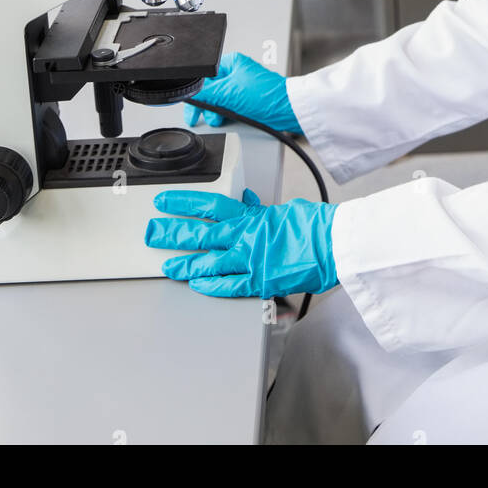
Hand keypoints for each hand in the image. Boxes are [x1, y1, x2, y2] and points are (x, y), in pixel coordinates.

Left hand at [145, 187, 337, 297]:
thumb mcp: (285, 209)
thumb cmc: (316, 226)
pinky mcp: (261, 281)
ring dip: (185, 264)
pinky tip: (197, 285)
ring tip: (167, 266)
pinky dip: (212, 286)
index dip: (184, 203)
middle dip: (173, 234)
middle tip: (152, 233)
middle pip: (201, 233)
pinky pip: (230, 285)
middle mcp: (247, 236)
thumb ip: (262, 210)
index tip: (164, 202)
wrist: (336, 243)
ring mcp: (251, 260)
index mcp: (252, 216)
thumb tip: (249, 204)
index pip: (210, 205)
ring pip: (209, 262)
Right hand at [184, 51, 301, 132]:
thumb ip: (205, 93)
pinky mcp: (247, 101)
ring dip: (215, 112)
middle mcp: (236, 72)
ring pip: (219, 100)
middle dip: (206, 105)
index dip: (196, 92)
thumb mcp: (229, 93)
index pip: (205, 76)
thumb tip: (189, 94)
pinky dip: (225, 115)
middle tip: (199, 117)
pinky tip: (226, 119)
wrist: (287, 110)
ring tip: (218, 118)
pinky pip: (229, 107)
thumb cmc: (267, 95)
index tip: (190, 106)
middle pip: (211, 89)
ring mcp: (241, 87)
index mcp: (231, 62)